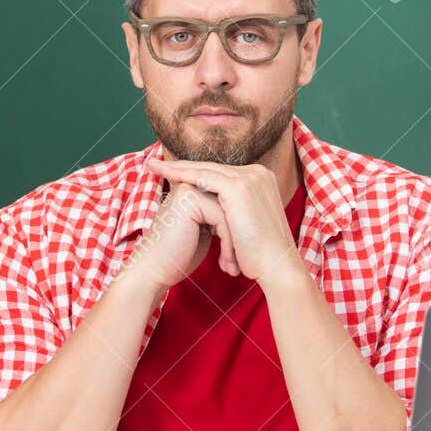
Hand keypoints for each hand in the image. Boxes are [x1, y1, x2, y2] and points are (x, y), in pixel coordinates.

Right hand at [122, 178, 232, 290]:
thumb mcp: (204, 231)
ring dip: (234, 243)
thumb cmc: (179, 255)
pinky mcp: (189, 199)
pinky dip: (228, 245)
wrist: (154, 271)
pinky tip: (227, 264)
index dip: (236, 230)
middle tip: (240, 264)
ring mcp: (188, 189)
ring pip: (230, 213)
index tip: (239, 257)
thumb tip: (244, 214)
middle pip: (231, 206)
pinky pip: (223, 219)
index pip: (228, 203)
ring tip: (233, 267)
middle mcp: (190, 184)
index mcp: (192, 189)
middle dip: (238, 236)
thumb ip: (218, 215)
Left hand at [145, 158, 298, 282]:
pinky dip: (183, 175)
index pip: (220, 173)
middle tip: (154, 163)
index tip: (171, 172)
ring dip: (177, 168)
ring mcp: (250, 177)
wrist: (277, 267)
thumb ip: (233, 211)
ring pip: (204, 170)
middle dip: (181, 166)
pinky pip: (204, 177)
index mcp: (260, 180)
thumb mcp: (246, 224)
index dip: (194, 172)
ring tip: (153, 167)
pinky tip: (167, 175)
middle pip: (211, 168)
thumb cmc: (260, 254)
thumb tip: (212, 214)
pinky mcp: (240, 187)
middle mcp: (258, 173)